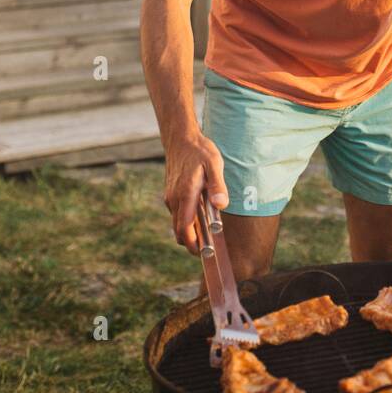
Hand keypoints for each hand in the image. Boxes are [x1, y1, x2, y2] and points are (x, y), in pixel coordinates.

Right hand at [163, 132, 228, 254]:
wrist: (181, 139)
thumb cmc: (200, 151)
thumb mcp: (214, 165)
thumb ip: (217, 186)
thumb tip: (220, 206)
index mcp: (185, 194)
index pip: (185, 228)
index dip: (193, 244)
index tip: (203, 253)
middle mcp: (174, 199)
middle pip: (179, 231)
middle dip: (192, 243)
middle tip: (208, 248)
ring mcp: (170, 197)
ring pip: (178, 223)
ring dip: (190, 232)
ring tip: (207, 234)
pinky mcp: (171, 194)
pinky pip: (178, 214)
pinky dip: (187, 221)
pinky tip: (200, 217)